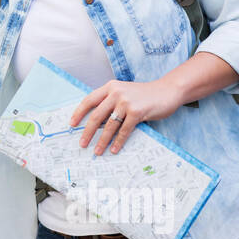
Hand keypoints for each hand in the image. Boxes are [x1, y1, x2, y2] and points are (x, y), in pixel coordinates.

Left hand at [69, 78, 183, 155]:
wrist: (167, 91)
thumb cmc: (144, 95)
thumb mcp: (124, 92)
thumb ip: (111, 102)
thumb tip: (95, 122)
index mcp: (110, 87)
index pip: (89, 100)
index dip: (79, 113)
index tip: (72, 124)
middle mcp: (116, 93)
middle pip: (96, 115)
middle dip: (87, 132)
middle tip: (82, 143)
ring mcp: (126, 102)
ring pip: (109, 125)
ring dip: (102, 140)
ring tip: (97, 151)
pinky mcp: (137, 112)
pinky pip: (124, 130)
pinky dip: (118, 141)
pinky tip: (114, 149)